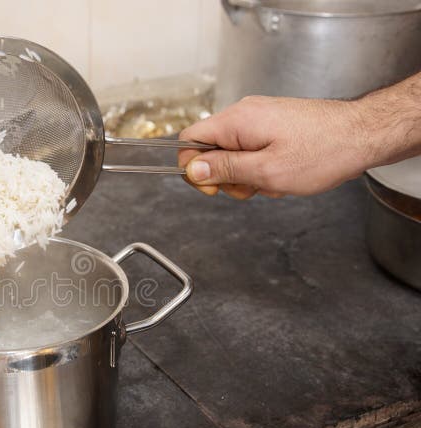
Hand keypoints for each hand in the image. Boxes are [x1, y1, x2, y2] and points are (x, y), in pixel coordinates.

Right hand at [178, 95, 369, 199]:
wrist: (363, 135)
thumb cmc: (323, 152)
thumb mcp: (266, 171)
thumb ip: (224, 169)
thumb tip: (192, 169)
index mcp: (237, 121)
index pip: (189, 140)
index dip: (193, 168)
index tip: (213, 188)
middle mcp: (244, 114)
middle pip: (210, 150)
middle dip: (226, 176)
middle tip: (253, 187)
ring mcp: (259, 118)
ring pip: (233, 154)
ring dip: (248, 175)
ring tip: (275, 180)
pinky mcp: (273, 125)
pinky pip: (252, 150)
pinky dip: (262, 167)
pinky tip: (284, 173)